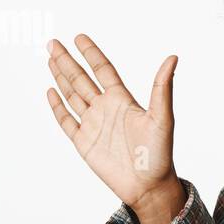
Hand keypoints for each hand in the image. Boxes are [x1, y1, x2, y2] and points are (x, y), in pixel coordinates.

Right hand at [45, 34, 180, 213]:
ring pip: (72, 96)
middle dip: (67, 61)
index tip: (79, 37)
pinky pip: (66, 121)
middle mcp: (106, 109)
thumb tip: (173, 57)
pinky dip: (57, 106)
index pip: (103, 70)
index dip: (91, 54)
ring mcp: (93, 125)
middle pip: (82, 79)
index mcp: (123, 101)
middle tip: (53, 42)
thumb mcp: (162, 118)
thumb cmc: (160, 154)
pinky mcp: (84, 143)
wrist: (148, 186)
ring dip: (61, 78)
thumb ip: (162, 87)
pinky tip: (51, 91)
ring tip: (50, 59)